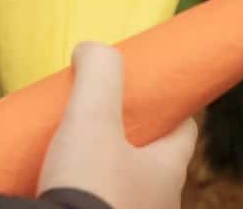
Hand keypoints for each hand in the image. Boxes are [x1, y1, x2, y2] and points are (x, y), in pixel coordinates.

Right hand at [37, 42, 197, 208]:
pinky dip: (85, 201)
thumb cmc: (90, 187)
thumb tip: (94, 48)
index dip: (168, 106)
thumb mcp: (92, 119)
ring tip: (69, 156)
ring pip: (124, 190)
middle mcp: (159, 204)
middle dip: (127, 141)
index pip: (184, 129)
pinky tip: (58, 191)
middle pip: (150, 160)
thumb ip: (99, 75)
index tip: (143, 91)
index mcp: (169, 172)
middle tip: (95, 120)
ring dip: (103, 174)